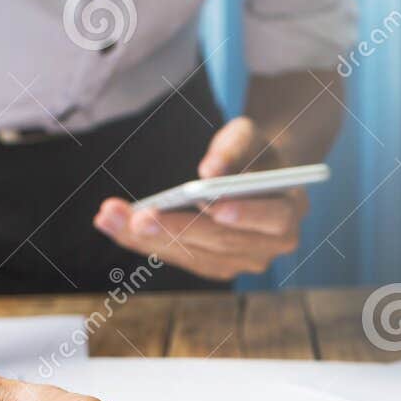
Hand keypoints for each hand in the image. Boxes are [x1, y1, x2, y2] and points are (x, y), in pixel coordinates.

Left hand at [92, 117, 307, 280]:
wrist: (255, 173)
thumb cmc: (252, 151)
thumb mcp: (247, 135)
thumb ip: (233, 148)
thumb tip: (209, 171)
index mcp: (289, 213)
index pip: (271, 218)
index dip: (244, 214)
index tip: (214, 203)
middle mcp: (270, 247)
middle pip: (222, 241)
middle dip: (177, 229)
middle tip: (138, 217)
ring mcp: (242, 262)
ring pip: (194, 255)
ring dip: (148, 239)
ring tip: (110, 217)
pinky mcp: (216, 266)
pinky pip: (179, 257)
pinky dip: (145, 243)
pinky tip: (114, 224)